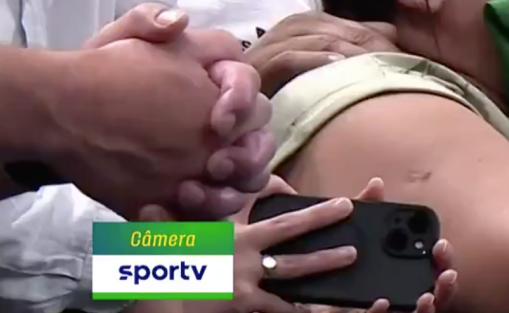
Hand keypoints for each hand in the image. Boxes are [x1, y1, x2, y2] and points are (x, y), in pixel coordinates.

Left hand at [82, 3, 273, 218]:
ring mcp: (209, 165)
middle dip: (248, 157)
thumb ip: (148, 20)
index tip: (216, 119)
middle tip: (216, 165)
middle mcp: (224, 127)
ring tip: (189, 193)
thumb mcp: (118, 39)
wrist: (63, 120)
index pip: (250, 87)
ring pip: (243, 185)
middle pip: (261, 142)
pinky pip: (205, 218)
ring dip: (226, 194)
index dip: (241, 102)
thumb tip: (180, 20)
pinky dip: (187, 221)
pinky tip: (154, 210)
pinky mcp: (187, 198)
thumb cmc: (101, 77)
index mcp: (217, 84)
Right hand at [141, 176, 351, 312]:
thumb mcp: (166, 241)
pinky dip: (293, 310)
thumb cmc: (157, 267)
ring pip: (290, 292)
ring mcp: (246, 293)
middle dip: (328, 255)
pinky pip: (275, 312)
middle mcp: (247, 267)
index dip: (317, 215)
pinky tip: (311, 311)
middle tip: (355, 251)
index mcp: (237, 241)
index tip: (345, 206)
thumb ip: (169, 223)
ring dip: (317, 288)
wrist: (153, 303)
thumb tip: (153, 207)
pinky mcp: (242, 311)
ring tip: (345, 289)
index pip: (285, 225)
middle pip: (297, 262)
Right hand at [247, 12, 399, 96]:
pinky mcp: (254, 76)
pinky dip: (312, 59)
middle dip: (352, 35)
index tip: (390, 43)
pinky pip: (285, 60)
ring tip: (368, 59)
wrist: (256, 137)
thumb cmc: (298, 106)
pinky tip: (337, 65)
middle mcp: (269, 40)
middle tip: (385, 51)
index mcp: (286, 34)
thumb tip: (388, 30)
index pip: (323, 20)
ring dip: (337, 46)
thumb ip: (355, 47)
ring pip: (301, 37)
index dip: (358, 27)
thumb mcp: (329, 74)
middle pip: (312, 25)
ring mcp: (257, 57)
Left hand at [349, 179, 456, 312]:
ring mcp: (390, 310)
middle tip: (445, 270)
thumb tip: (376, 183)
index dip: (443, 259)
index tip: (441, 244)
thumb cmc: (336, 262)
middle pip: (436, 293)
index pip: (432, 267)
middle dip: (445, 282)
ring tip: (427, 295)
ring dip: (427, 306)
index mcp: (403, 272)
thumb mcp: (351, 234)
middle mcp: (402, 294)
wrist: (305, 291)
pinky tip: (382, 303)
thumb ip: (366, 212)